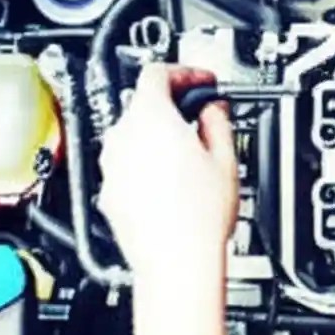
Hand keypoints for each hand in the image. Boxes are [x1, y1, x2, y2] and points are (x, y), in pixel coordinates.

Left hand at [99, 65, 237, 281]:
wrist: (176, 263)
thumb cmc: (199, 217)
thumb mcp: (225, 158)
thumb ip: (217, 120)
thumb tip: (212, 109)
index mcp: (151, 119)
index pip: (157, 73)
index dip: (184, 72)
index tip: (201, 81)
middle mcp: (123, 137)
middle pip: (143, 104)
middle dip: (173, 107)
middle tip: (202, 119)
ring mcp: (112, 165)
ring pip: (134, 136)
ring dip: (159, 137)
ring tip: (191, 158)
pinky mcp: (109, 191)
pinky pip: (128, 165)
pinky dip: (147, 166)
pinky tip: (174, 185)